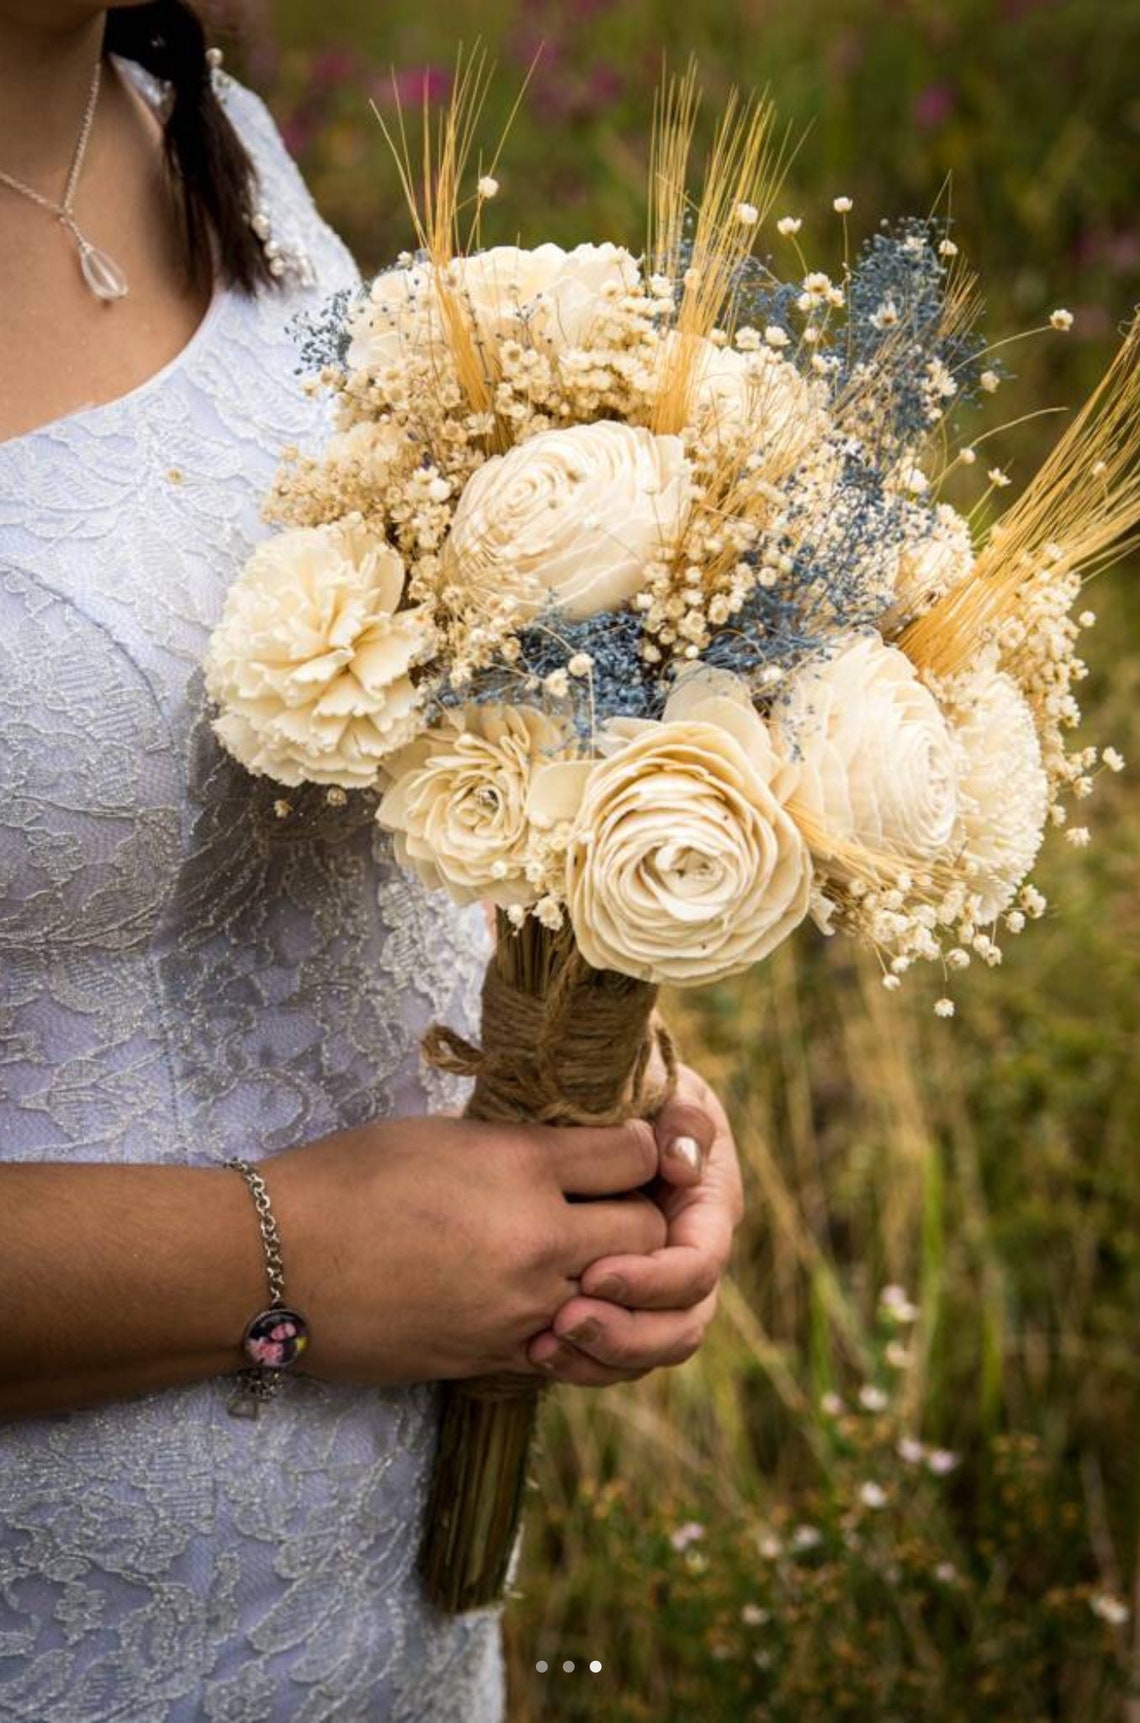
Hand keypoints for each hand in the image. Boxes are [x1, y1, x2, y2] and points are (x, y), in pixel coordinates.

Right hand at [267, 1113, 667, 1385]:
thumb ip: (518, 1146)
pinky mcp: (495, 1359)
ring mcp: (519, 1310)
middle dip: (642, 1218)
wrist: (273, 1263)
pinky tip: (542, 1302)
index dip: (643, 1149)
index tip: (627, 1149)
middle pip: (647, 1235)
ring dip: (613, 1279)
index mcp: (521, 1167)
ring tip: (581, 1256)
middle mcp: (535, 1241)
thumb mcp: (440, 1136)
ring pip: (619, 1301)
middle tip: (612, 1205)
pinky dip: (572, 1325)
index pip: (637, 1156)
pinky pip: (572, 1349)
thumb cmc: (343, 1179)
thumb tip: (569, 1154)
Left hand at [524, 1063, 743, 1385]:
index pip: (696, 1266)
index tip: (593, 1272)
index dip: (651, 1279)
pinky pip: (614, 1355)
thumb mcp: (665, 1085)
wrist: (594, 1102)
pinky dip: (581, 1362)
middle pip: (681, 1327)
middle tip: (565, 1320)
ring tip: (544, 1344)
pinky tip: (534, 1350)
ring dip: (602, 1357)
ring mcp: (659, 1289)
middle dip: (627, 1334)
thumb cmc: (635, 1088)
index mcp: (709, 1209)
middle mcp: (692, 1257)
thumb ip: (683, 1117)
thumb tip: (684, 1165)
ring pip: (649, 1351)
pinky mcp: (622, 1304)